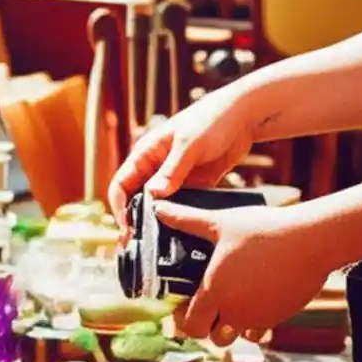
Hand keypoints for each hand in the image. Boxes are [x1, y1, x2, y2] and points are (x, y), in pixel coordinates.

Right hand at [108, 87, 255, 232]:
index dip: (119, 206)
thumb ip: (172, 171)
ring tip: (156, 244)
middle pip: (135, 198)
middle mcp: (155, 168)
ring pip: (158, 205)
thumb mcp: (189, 145)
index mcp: (146, 154)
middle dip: (133, 220)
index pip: (121, 184)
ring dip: (156, 222)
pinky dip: (178, 218)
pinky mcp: (193, 185)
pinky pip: (181, 205)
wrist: (243, 117)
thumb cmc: (210, 120)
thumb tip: (153, 195)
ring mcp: (174, 178)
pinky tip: (181, 233)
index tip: (126, 227)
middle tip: (135, 243)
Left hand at [154, 201, 327, 344]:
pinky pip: (260, 332)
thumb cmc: (264, 230)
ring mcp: (260, 317)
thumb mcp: (219, 222)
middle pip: (211, 337)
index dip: (183, 319)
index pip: (191, 325)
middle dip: (205, 326)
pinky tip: (251, 302)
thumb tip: (159, 207)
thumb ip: (186, 220)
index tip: (183, 306)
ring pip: (236, 337)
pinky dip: (253, 325)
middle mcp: (236, 311)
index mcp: (216, 291)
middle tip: (204, 305)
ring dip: (228, 327)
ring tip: (227, 303)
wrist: (311, 240)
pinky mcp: (281, 316)